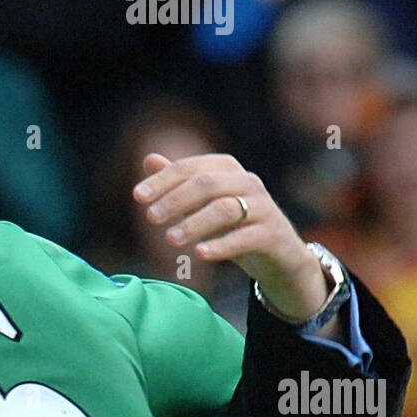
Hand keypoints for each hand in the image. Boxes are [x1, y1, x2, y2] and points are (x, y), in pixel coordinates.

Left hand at [134, 152, 330, 321]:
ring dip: (194, 224)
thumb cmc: (235, 226)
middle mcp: (247, 182)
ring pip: (225, 209)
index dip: (163, 180)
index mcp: (228, 169)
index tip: (137, 196)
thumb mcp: (204, 204)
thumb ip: (180, 184)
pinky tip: (199, 254)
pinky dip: (220, 246)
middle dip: (175, 200)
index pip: (191, 168)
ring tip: (170, 240)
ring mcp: (262, 207)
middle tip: (150, 218)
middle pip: (206, 184)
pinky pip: (245, 238)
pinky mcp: (271, 234)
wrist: (279, 256)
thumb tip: (148, 160)